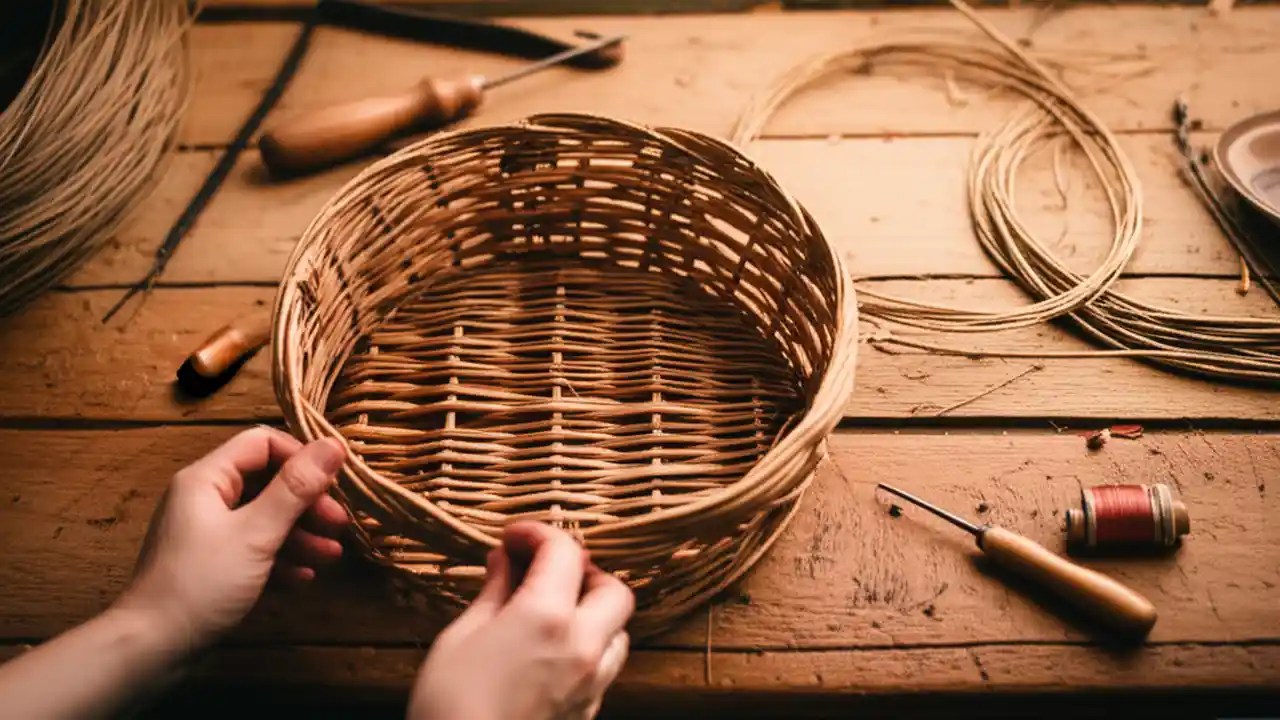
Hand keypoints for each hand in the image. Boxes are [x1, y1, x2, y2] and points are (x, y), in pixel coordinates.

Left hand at [116, 426, 348, 650]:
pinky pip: (254, 548)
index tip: (335, 481)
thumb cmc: (202, 582)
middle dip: (308, 503)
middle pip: (267, 482)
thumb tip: (334, 445)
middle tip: (340, 524)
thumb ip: (296, 489)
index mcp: (208, 478)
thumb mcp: (256, 534)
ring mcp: (208, 533)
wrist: (151, 648)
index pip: (262, 443)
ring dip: (301, 534)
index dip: (301, 456)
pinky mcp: (212, 564)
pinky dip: (281, 558)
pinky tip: (304, 577)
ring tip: (331, 555)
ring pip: (264, 519)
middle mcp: (206, 498)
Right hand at [409, 522, 634, 719]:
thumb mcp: (461, 637)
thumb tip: (504, 560)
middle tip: (543, 570)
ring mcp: (592, 685)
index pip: (565, 552)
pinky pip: (605, 670)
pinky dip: (589, 649)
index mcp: (548, 617)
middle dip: (583, 571)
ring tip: (552, 612)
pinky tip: (552, 652)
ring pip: (619, 633)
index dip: (538, 534)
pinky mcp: (588, 714)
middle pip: (614, 589)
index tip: (512, 538)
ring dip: (594, 612)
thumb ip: (494, 593)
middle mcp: (583, 647)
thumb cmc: (448, 705)